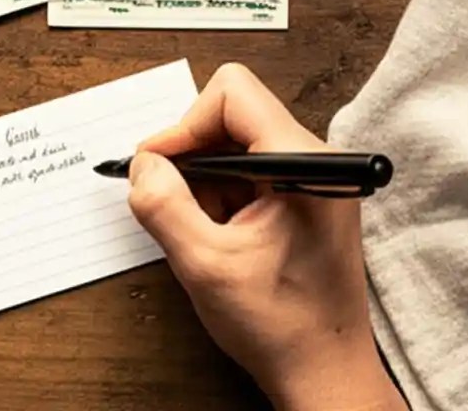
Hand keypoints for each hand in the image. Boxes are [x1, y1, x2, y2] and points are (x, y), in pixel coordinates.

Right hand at [128, 64, 404, 410]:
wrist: (324, 372)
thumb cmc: (282, 326)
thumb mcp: (204, 266)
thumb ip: (165, 206)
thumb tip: (143, 165)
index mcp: (301, 163)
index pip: (233, 94)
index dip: (185, 125)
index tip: (158, 165)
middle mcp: (314, 160)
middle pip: (232, 116)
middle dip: (191, 156)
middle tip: (170, 202)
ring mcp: (311, 179)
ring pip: (236, 146)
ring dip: (205, 182)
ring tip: (204, 233)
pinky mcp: (304, 199)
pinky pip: (248, 174)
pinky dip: (220, 198)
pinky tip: (220, 239)